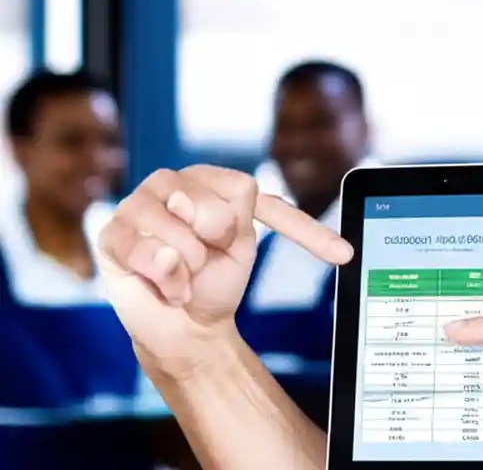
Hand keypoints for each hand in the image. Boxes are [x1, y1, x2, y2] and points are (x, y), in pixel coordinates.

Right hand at [97, 165, 352, 379]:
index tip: (344, 256)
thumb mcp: (239, 246)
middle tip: (204, 261)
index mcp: (212, 181)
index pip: (252, 192)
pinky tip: (160, 282)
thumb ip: (232, 215)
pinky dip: (166, 278)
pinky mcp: (112, 230)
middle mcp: (173, 182)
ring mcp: (138, 202)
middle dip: (219, 248)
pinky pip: (152, 253)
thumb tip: (203, 208)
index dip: (302, 230)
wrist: (181, 326)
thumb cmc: (213, 282)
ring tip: (181, 273)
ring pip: (184, 233)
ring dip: (191, 267)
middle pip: (216, 210)